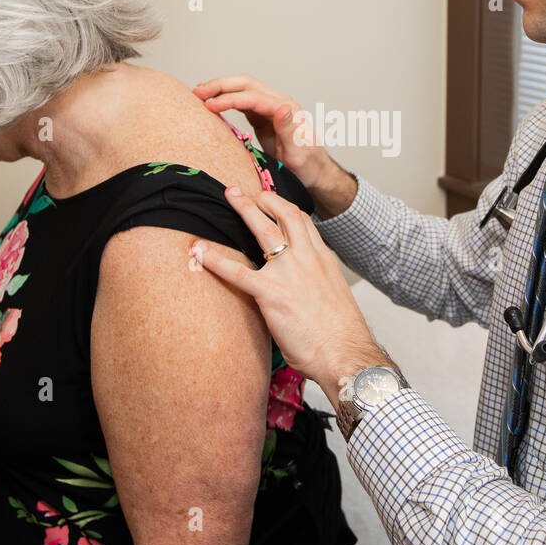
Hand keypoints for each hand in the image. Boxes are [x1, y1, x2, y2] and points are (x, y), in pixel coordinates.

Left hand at [188, 186, 386, 398]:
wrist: (345, 354)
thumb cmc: (341, 336)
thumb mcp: (335, 299)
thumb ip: (317, 285)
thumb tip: (303, 291)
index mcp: (324, 260)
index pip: (304, 223)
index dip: (287, 208)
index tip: (275, 201)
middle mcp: (308, 258)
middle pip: (285, 215)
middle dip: (265, 199)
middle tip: (248, 191)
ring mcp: (289, 273)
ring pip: (264, 230)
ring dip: (245, 209)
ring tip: (230, 197)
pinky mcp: (271, 293)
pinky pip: (237, 272)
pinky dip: (215, 260)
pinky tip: (200, 252)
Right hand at [191, 74, 331, 188]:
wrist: (314, 171)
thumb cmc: (307, 166)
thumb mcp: (298, 153)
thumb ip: (289, 130)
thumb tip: (284, 107)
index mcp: (287, 109)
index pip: (253, 97)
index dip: (230, 99)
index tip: (209, 105)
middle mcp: (279, 103)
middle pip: (246, 84)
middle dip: (220, 85)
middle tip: (197, 91)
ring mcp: (270, 107)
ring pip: (242, 88)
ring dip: (220, 88)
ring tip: (198, 93)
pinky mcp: (262, 115)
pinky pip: (241, 101)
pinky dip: (225, 98)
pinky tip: (211, 101)